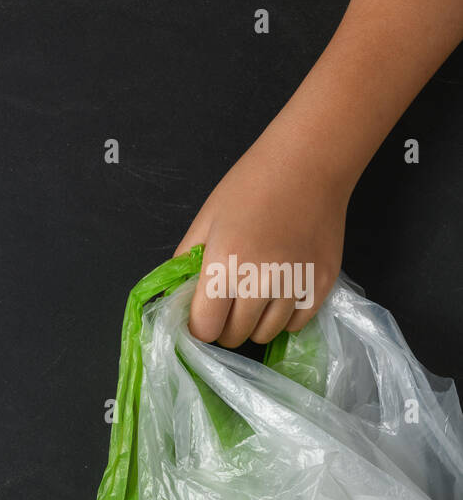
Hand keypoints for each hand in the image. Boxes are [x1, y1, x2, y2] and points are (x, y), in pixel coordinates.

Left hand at [175, 138, 349, 346]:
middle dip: (224, 327)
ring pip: (265, 335)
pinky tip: (278, 295)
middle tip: (226, 305)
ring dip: (254, 324)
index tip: (202, 313)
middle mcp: (261, 282)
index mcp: (225, 265)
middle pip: (234, 335)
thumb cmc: (250, 186)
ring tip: (253, 299)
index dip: (199, 325)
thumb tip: (177, 298)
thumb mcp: (205, 221)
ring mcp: (296, 285)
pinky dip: (284, 318)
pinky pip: (296, 323)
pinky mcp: (323, 284)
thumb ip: (186, 264)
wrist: (309, 164)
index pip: (205, 328)